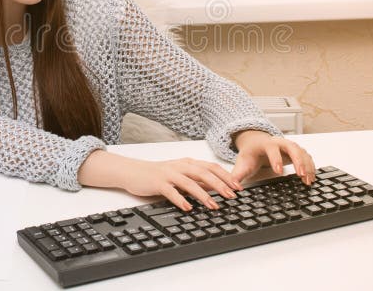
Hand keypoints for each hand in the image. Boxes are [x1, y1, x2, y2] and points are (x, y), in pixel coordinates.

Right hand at [121, 157, 242, 211]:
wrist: (134, 172)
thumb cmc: (159, 174)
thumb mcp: (181, 174)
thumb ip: (197, 179)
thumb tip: (216, 188)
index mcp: (188, 163)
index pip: (211, 167)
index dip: (226, 176)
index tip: (238, 187)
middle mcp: (181, 166)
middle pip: (204, 173)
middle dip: (220, 185)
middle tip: (231, 196)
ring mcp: (169, 174)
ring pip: (190, 182)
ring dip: (203, 194)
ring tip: (213, 205)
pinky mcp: (158, 183)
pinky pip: (171, 191)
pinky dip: (180, 199)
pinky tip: (187, 208)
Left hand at [231, 130, 315, 185]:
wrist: (256, 143)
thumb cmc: (250, 154)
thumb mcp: (242, 163)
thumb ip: (237, 175)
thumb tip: (234, 187)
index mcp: (265, 144)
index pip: (272, 148)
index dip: (275, 158)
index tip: (279, 171)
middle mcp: (279, 142)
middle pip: (292, 147)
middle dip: (298, 160)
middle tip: (301, 174)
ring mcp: (289, 146)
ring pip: (301, 152)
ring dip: (306, 165)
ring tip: (307, 180)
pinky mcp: (296, 151)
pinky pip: (306, 156)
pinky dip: (310, 166)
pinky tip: (311, 178)